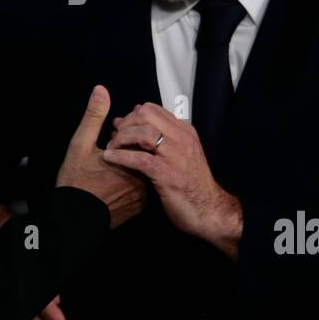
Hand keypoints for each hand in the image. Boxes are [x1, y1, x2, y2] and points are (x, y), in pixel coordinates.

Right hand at [56, 85, 147, 228]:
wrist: (74, 220)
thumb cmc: (77, 182)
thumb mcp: (81, 144)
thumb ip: (94, 116)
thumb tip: (101, 90)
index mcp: (134, 160)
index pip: (144, 136)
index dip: (127, 133)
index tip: (112, 138)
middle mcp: (145, 176)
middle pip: (147, 152)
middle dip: (131, 146)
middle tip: (110, 150)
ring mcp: (144, 194)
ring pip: (145, 169)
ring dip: (132, 163)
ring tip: (109, 166)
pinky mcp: (140, 207)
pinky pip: (143, 187)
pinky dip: (132, 180)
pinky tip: (114, 182)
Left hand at [103, 103, 242, 258]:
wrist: (208, 210)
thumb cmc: (191, 183)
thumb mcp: (182, 153)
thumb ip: (164, 136)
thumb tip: (139, 115)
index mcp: (184, 131)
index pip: (152, 109)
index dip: (132, 115)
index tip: (121, 127)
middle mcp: (181, 139)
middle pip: (145, 115)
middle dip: (125, 124)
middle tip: (114, 137)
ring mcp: (175, 156)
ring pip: (142, 133)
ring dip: (121, 138)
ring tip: (110, 148)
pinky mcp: (167, 174)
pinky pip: (139, 159)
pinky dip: (120, 156)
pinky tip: (109, 158)